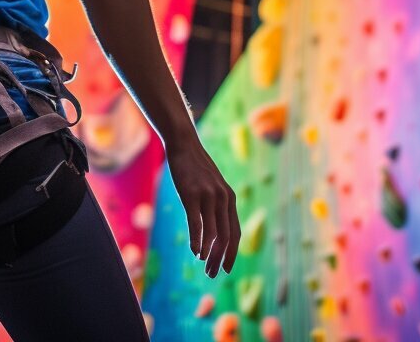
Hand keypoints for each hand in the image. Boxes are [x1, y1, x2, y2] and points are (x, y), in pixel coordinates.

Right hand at [165, 135, 238, 277]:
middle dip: (221, 258)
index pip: (235, 232)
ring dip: (210, 253)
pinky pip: (197, 223)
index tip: (226, 268)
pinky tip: (195, 252)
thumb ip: (215, 203)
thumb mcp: (210, 185)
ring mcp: (208, 196)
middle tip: (214, 275)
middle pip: (226, 236)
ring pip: (213, 232)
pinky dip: (197, 240)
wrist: (184, 144)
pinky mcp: (192, 194)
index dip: (232, 253)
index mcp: (229, 198)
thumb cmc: (195, 167)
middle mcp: (223, 198)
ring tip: (205, 267)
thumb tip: (212, 224)